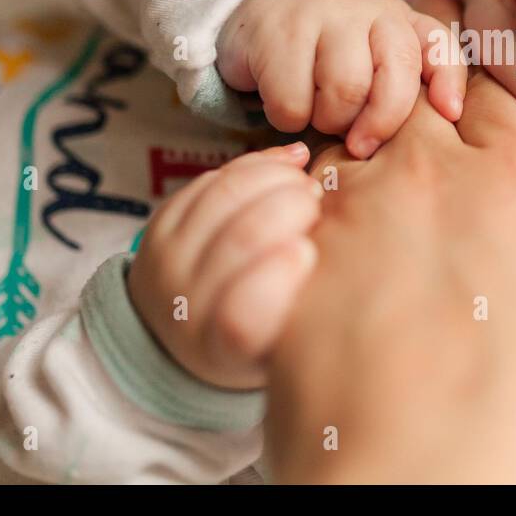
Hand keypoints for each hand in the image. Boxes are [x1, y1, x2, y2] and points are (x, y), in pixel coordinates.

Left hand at [127, 143, 321, 389]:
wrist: (191, 330)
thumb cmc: (264, 336)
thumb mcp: (294, 340)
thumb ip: (320, 303)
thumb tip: (355, 251)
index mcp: (222, 350)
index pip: (240, 318)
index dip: (275, 277)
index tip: (306, 251)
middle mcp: (185, 310)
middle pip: (238, 239)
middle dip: (288, 205)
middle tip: (317, 201)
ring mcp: (167, 264)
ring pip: (223, 197)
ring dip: (273, 177)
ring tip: (303, 182)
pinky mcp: (159, 226)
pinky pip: (208, 179)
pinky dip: (252, 166)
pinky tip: (282, 168)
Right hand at [216, 0, 465, 158]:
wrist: (260, 13)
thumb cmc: (328, 54)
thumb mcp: (373, 62)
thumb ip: (406, 83)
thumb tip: (444, 115)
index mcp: (399, 20)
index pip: (438, 46)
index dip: (448, 81)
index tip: (449, 113)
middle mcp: (369, 8)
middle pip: (393, 78)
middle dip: (380, 122)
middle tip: (359, 145)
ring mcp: (324, 13)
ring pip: (345, 93)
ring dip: (328, 120)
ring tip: (316, 110)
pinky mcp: (279, 32)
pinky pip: (294, 102)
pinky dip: (289, 118)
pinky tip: (284, 100)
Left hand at [266, 76, 515, 482]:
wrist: (439, 507)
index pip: (486, 95)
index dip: (481, 118)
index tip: (481, 148)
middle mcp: (429, 182)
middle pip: (407, 116)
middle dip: (413, 143)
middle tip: (424, 202)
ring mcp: (348, 222)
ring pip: (337, 160)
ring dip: (352, 188)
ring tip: (371, 247)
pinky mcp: (286, 275)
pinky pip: (280, 226)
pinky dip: (294, 240)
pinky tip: (317, 285)